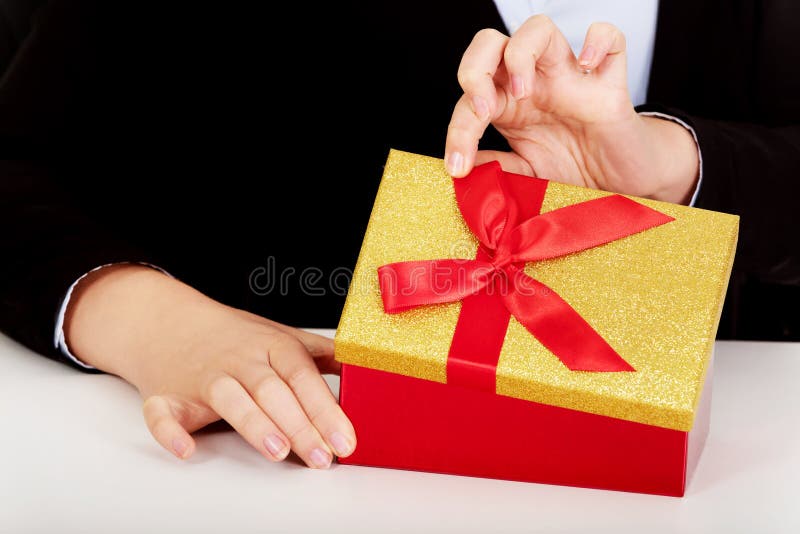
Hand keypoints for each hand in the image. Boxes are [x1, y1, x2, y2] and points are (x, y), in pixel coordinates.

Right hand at [64, 265, 354, 467]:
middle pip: (273, 391)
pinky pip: (163, 413)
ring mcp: (203, 377)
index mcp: (272, 345)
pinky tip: (186, 449)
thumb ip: (320, 357)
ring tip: (277, 450)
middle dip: (300, 424)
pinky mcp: (167, 395)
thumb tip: (365, 371)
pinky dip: (169, 432)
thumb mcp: (282, 336)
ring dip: (253, 423)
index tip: (345, 438)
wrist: (169, 321)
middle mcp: (240, 360)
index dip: (325, 407)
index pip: (303, 376)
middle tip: (322, 456)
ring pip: (230, 399)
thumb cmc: (235, 336)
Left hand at [444, 16, 698, 203]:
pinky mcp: (610, 82)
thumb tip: (461, 171)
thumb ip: (496, 169)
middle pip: (490, 44)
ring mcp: (570, 77)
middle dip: (474, 67)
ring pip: (539, 29)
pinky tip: (587, 67)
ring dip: (521, 53)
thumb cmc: (575, 170)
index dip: (457, 131)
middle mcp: (534, 83)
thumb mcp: (526, 175)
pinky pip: (608, 38)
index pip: (469, 99)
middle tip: (484, 109)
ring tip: (525, 92)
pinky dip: (598, 41)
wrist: (621, 183)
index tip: (457, 166)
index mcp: (508, 106)